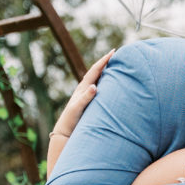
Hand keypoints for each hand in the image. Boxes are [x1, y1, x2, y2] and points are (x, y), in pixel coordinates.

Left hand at [47, 51, 113, 172]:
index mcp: (83, 88)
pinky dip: (107, 84)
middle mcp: (86, 90)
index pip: (95, 71)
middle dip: (107, 63)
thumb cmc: (71, 121)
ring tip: (118, 66)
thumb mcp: (77, 109)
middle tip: (118, 55)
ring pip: (100, 80)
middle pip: (98, 72)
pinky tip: (113, 85)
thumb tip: (94, 87)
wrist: (65, 132)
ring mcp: (88, 96)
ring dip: (107, 73)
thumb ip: (85, 98)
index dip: (104, 61)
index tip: (114, 52)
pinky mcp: (91, 103)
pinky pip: (101, 90)